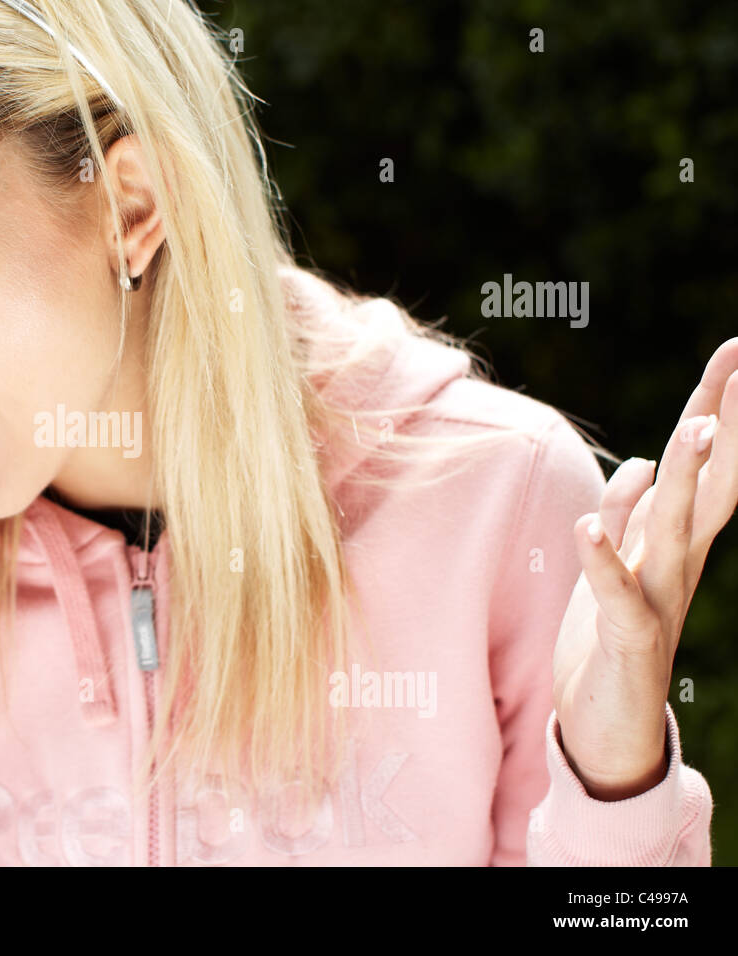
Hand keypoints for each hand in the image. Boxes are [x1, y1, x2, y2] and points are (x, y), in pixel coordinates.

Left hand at [553, 338, 737, 800]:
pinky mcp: (626, 637)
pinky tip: (588, 527)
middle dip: (721, 424)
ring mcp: (657, 600)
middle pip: (707, 484)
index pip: (703, 466)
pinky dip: (602, 560)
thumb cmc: (612, 639)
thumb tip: (643, 460)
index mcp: (675, 543)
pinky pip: (615, 593)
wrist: (608, 725)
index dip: (715, 409)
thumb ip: (629, 513)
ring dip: (682, 481)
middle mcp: (676, 565)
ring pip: (674, 531)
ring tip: (690, 429)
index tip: (733, 353)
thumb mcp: (616, 562)